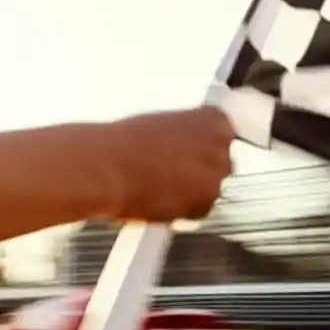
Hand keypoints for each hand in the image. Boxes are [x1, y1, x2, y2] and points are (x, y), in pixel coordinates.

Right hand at [101, 105, 234, 221]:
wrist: (106, 168)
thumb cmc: (124, 144)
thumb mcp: (163, 125)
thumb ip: (185, 136)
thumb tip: (186, 148)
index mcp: (214, 120)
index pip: (222, 135)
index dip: (201, 148)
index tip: (190, 153)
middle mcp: (221, 147)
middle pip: (220, 164)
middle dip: (200, 171)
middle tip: (172, 173)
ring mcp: (215, 177)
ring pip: (210, 189)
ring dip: (191, 192)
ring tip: (159, 186)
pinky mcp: (205, 205)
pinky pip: (199, 210)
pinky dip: (183, 209)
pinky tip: (159, 199)